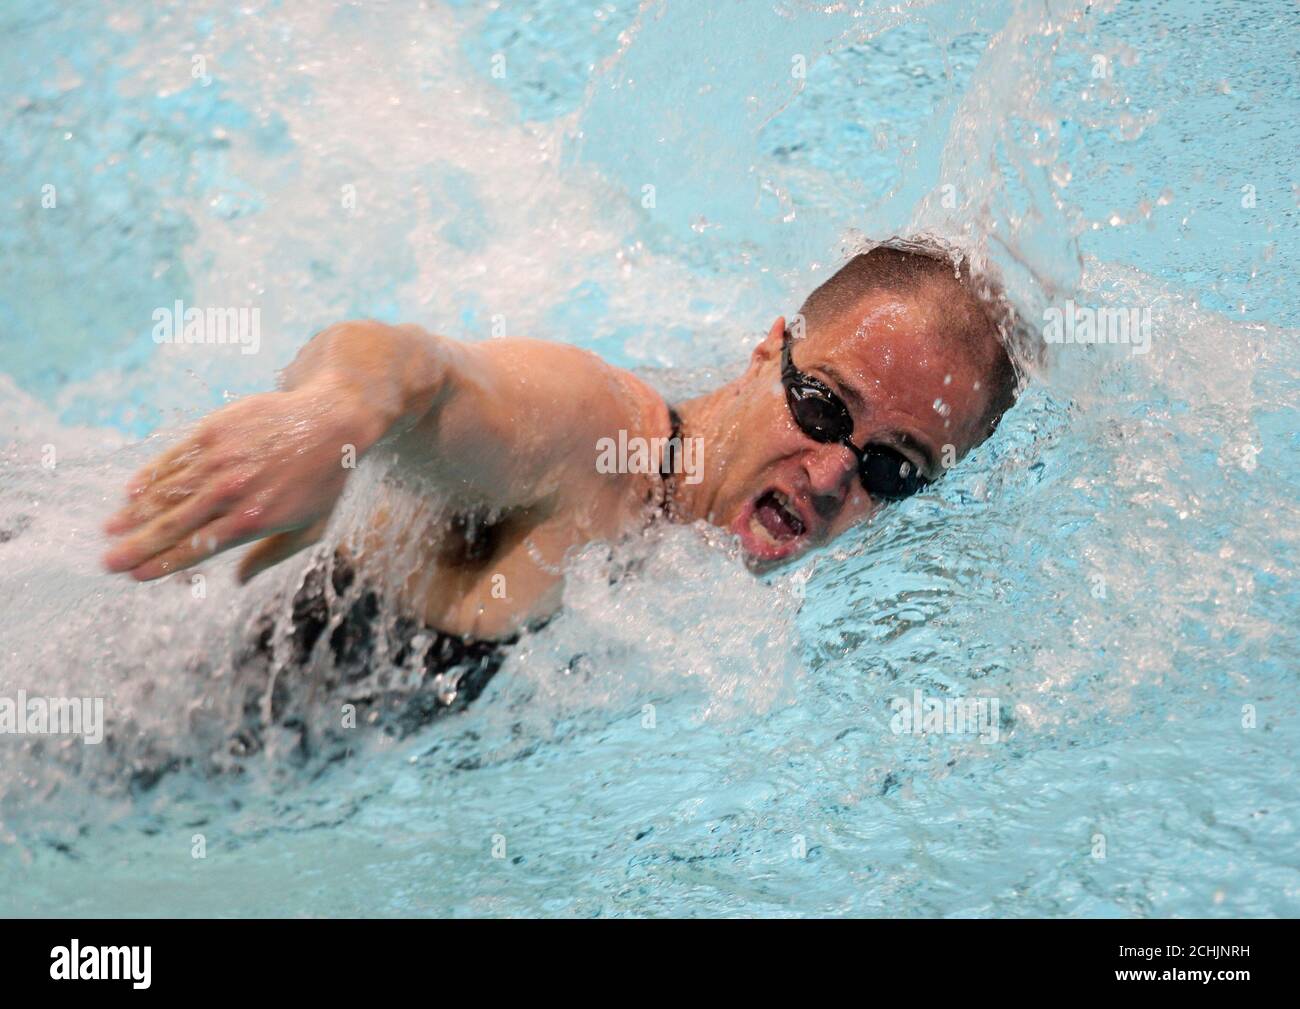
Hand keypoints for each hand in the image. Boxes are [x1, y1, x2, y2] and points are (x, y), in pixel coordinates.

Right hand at [103, 383, 377, 582]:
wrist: (334, 420)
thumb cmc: (325, 481)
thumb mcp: (310, 528)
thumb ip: (271, 555)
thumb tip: (238, 580)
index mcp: (254, 520)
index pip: (197, 548)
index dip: (163, 564)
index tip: (136, 577)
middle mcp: (232, 491)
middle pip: (173, 525)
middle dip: (137, 546)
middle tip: (108, 562)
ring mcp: (221, 458)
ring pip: (167, 491)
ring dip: (136, 512)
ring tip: (111, 529)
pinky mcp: (215, 430)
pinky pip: (175, 457)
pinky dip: (151, 475)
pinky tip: (131, 489)